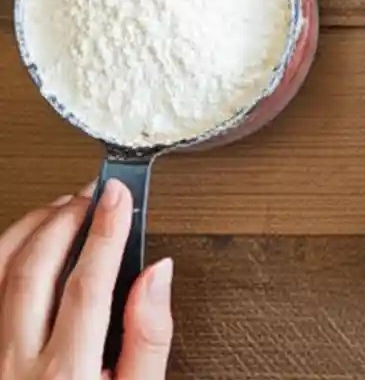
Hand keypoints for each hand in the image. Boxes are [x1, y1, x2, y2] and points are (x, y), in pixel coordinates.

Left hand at [0, 179, 172, 378]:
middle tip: (94, 196)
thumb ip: (149, 337)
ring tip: (60, 209)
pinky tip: (22, 243)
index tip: (120, 197)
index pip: (87, 285)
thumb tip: (156, 276)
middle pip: (34, 271)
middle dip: (66, 220)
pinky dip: (1, 257)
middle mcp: (17, 368)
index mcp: (67, 377)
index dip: (106, 232)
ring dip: (29, 231)